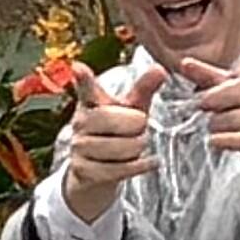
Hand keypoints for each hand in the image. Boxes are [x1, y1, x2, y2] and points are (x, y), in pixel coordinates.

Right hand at [61, 64, 168, 224]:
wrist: (97, 173)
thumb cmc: (118, 132)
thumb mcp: (132, 109)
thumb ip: (144, 89)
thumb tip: (160, 68)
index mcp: (90, 102)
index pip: (87, 89)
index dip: (83, 79)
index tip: (78, 67)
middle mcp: (80, 122)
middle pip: (111, 119)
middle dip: (135, 125)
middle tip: (141, 126)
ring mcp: (79, 147)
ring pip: (117, 147)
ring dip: (137, 148)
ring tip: (139, 145)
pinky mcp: (83, 170)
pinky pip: (116, 169)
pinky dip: (138, 166)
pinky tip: (151, 162)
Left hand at [180, 36, 239, 180]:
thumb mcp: (229, 92)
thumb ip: (208, 77)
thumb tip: (184, 62)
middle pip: (237, 90)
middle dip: (215, 97)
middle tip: (202, 104)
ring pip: (235, 117)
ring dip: (217, 124)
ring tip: (212, 127)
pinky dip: (225, 139)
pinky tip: (214, 141)